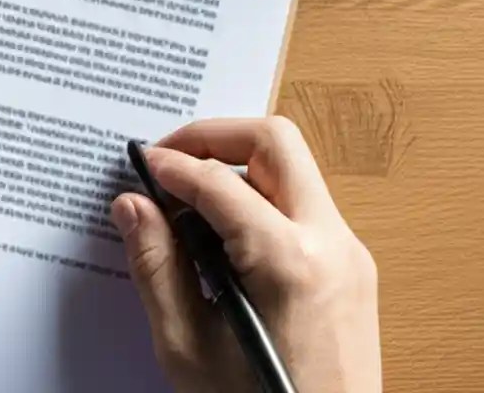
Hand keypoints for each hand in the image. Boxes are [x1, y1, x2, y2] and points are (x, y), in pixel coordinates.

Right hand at [111, 117, 380, 392]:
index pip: (219, 181)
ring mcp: (349, 255)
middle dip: (215, 137)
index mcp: (289, 263)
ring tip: (187, 205)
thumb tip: (133, 206)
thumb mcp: (188, 346)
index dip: (171, 166)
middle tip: (170, 158)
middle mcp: (331, 245)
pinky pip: (303, 208)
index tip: (140, 167)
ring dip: (237, 169)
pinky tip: (220, 236)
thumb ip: (157, 267)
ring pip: (292, 171)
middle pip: (276, 143)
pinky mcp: (351, 270)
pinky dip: (259, 201)